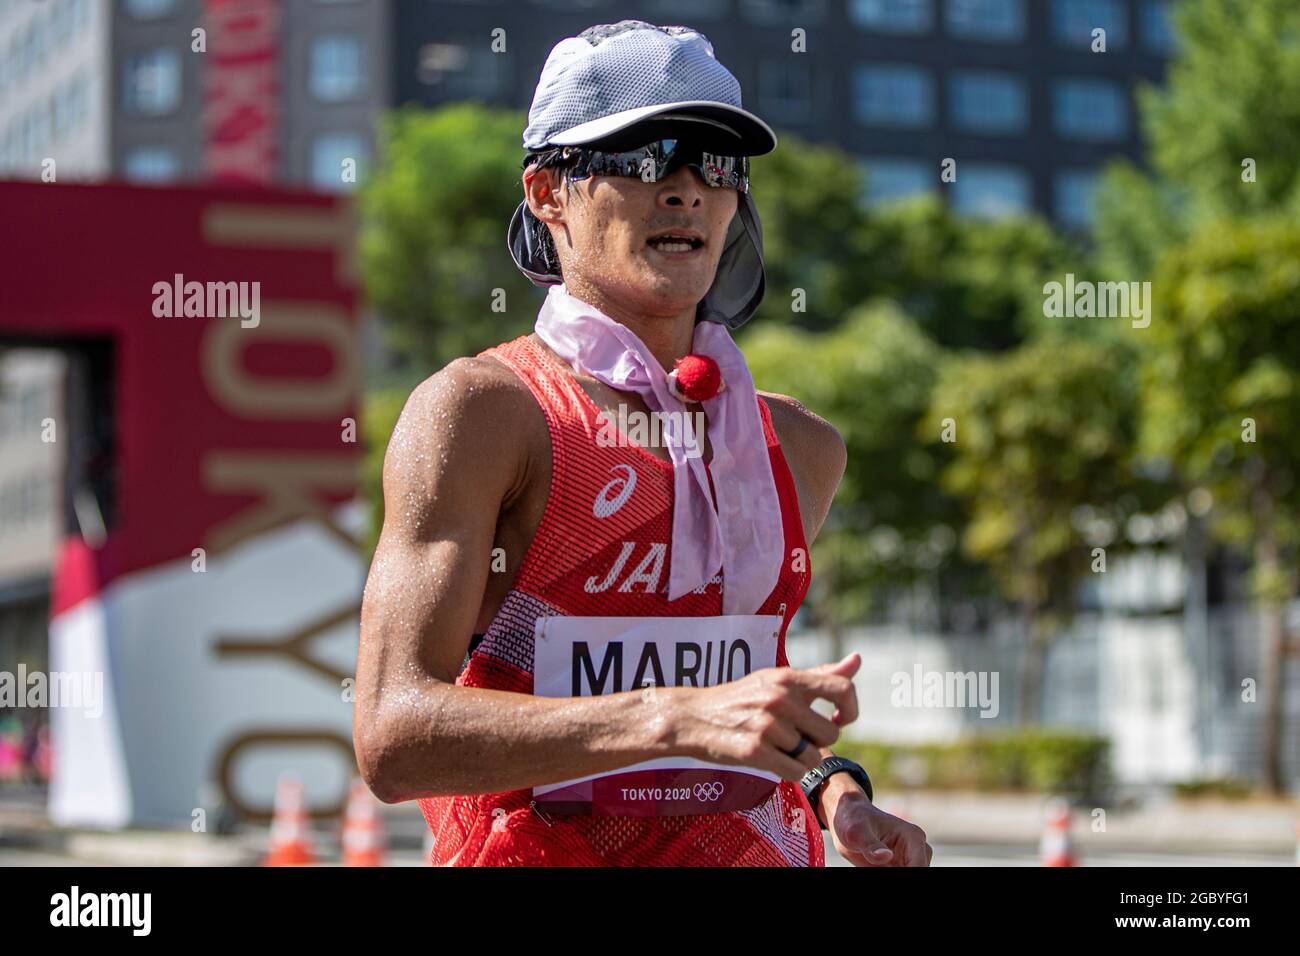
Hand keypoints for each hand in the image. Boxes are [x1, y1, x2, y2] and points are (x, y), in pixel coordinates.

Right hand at [667, 654, 860, 779]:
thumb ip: (820, 674)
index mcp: (787, 678)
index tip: (837, 719)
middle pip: (831, 733)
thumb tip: (858, 660)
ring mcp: (767, 725)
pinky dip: (790, 773)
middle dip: (819, 742)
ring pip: (814, 757)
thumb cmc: (741, 699)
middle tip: (796, 737)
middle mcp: (780, 698)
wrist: (693, 717)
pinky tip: (773, 761)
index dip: (850, 709)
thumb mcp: (777, 679)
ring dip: (802, 760)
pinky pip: (796, 772)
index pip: (842, 688)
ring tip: (780, 748)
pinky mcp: (755, 751)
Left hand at [824, 783, 931, 866]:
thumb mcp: (856, 831)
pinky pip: (899, 877)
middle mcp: (916, 850)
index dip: (908, 874)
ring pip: (910, 876)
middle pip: (918, 873)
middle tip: (876, 867)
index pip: (919, 866)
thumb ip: (871, 845)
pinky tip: (871, 867)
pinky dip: (886, 875)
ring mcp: (908, 861)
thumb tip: (887, 857)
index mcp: (913, 836)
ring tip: (871, 865)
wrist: (846, 819)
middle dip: (901, 876)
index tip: (885, 869)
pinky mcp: (898, 867)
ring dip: (893, 875)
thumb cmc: (853, 819)